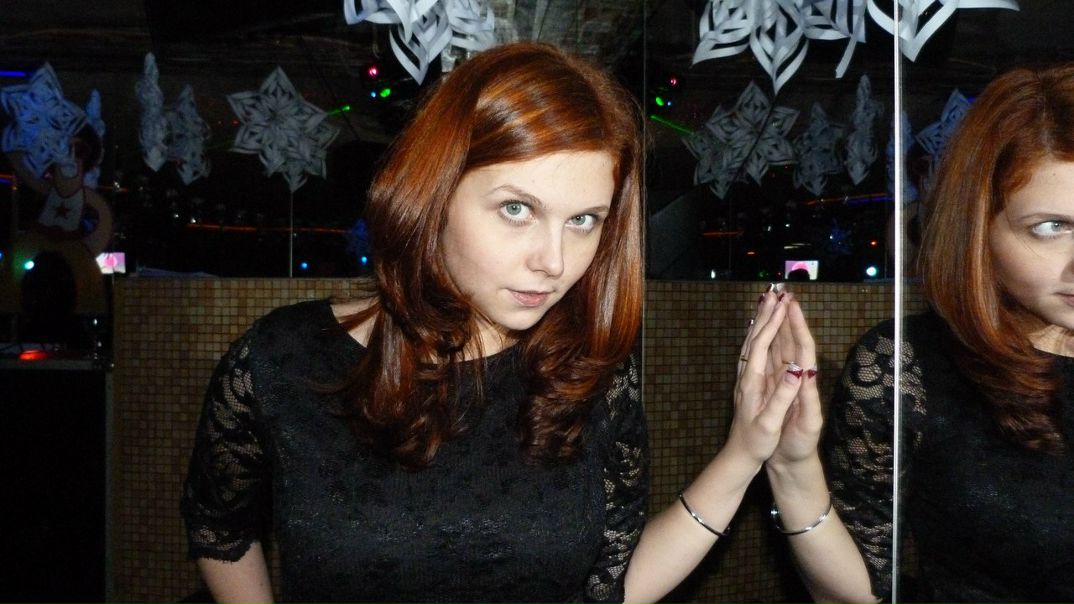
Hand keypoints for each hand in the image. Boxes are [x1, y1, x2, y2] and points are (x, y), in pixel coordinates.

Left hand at [724, 285, 806, 466]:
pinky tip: (758, 331)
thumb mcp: (770, 423)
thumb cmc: (756, 442)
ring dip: (761, 321)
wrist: (739, 455)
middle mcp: (745, 375)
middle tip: (777, 293)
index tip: (784, 305)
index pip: (762, 345)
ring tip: (768, 303)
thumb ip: (782, 396)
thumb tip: (796, 371)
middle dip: (767, 314)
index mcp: (752, 382)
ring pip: (751, 342)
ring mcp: (744, 378)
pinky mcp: (747, 383)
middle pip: (755, 338)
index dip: (773, 324)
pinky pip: (751, 351)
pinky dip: (757, 335)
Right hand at [768, 297, 823, 466]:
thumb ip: (806, 399)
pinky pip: (771, 357)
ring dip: (777, 324)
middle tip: (780, 293)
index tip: (792, 305)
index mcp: (805, 382)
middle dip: (787, 316)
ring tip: (771, 304)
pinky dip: (767, 341)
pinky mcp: (778, 386)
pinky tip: (761, 332)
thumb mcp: (808, 424)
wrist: (793, 461)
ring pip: (781, 346)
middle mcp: (798, 377)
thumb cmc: (800, 444)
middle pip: (792, 341)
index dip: (798, 326)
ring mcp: (786, 380)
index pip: (803, 347)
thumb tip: (804, 372)